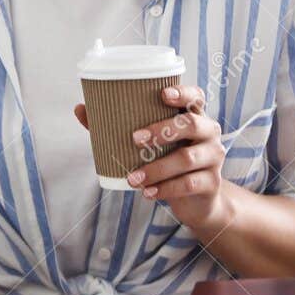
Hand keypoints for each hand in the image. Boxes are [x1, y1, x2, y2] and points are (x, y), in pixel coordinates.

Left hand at [74, 84, 231, 233]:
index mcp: (195, 116)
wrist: (198, 201)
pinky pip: (188, 184)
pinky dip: (165, 189)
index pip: (196, 96)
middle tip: (134, 139)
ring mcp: (214, 158)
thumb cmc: (169, 161)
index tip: (162, 94)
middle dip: (162, 130)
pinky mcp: (212, 183)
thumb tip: (80, 108)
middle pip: (191, 125)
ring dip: (156, 168)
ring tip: (132, 178)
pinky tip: (148, 192)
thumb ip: (117, 126)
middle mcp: (209, 133)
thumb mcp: (151, 144)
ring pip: (186, 158)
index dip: (182, 93)